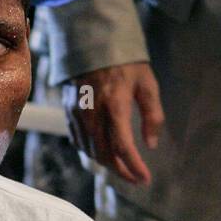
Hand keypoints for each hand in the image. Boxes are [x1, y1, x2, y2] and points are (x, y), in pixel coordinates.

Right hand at [62, 62, 163, 185]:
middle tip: (136, 177)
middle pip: (105, 155)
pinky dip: (92, 153)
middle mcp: (93, 113)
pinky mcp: (69, 114)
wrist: (91, 41)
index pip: (123, 146)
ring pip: (91, 152)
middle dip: (122, 171)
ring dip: (108, 164)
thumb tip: (151, 144)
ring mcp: (78, 115)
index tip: (145, 178)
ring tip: (123, 167)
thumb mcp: (146, 82)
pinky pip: (80, 142)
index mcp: (115, 104)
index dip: (134, 167)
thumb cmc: (124, 61)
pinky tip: (104, 153)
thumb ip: (152, 114)